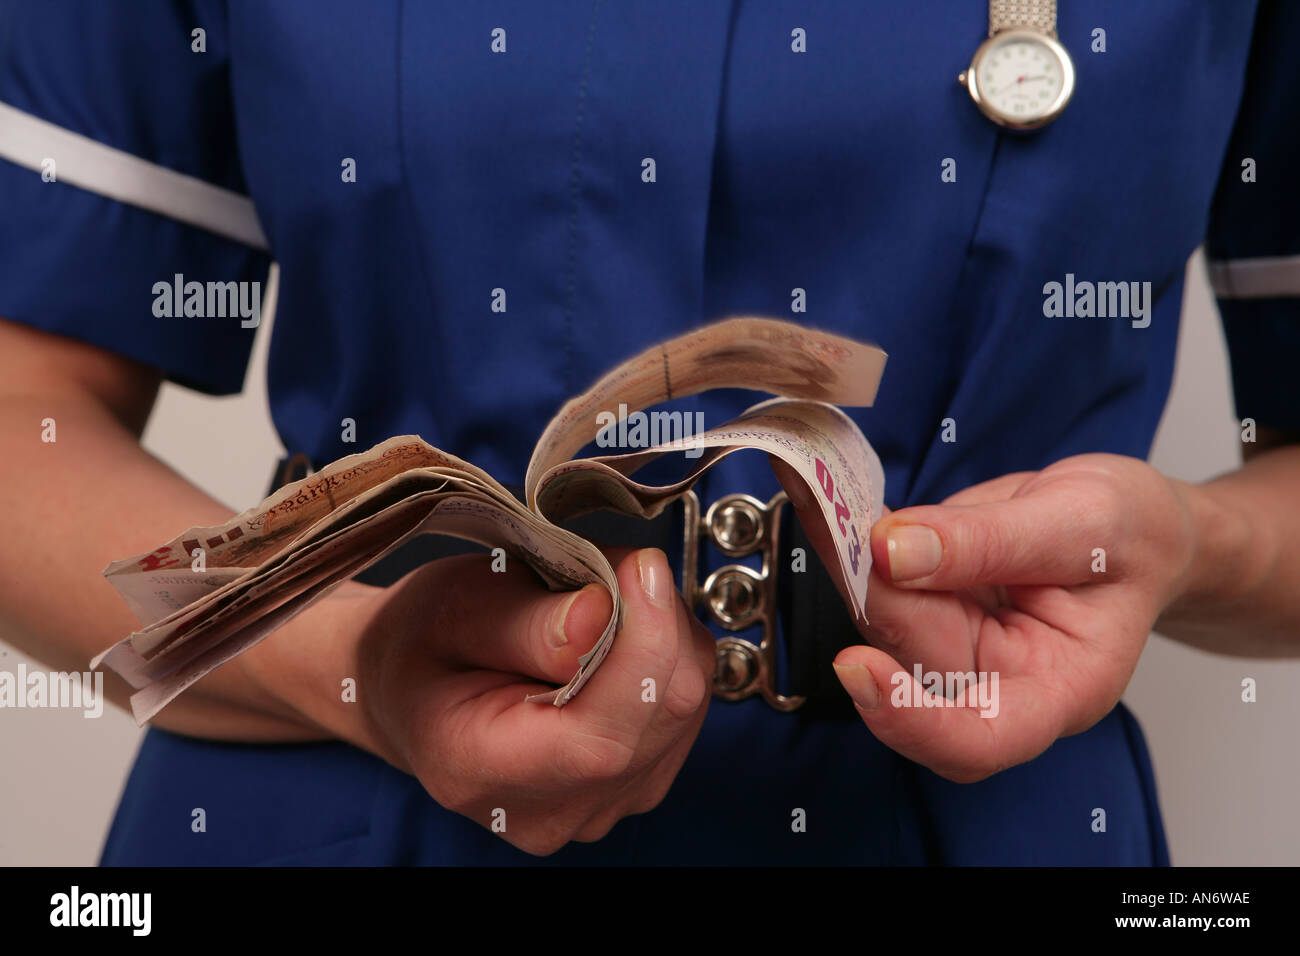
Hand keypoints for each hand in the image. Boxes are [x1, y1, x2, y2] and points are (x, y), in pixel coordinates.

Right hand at [324, 547, 714, 854]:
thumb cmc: (421, 646)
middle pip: (660, 715)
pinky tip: (616, 639)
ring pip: (685, 708)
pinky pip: (686, 711)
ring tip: (599, 605)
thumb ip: (527, 623)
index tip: (639, 567)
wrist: (409, 687)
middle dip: (656, 622)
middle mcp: (551, 812)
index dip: (643, 646)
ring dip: (665, 635)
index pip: (603, 741)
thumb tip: (605, 614)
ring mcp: (598, 807)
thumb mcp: (450, 609)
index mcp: (484, 774)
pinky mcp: (635, 784)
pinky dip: (667, 657)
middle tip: (609, 568)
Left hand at [775, 453, 1197, 782]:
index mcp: (1059, 689)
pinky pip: (876, 586)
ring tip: (826, 501)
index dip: (911, 719)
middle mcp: (996, 683)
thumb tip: (892, 552)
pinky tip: (832, 507)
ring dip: (846, 563)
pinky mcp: (927, 610)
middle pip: (911, 662)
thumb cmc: (1131, 538)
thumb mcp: (1083, 522)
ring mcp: (954, 647)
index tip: (857, 668)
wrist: (1131, 523)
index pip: (980, 738)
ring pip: (880, 621)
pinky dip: (849, 547)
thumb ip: (990, 541)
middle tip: (834, 522)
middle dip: (870, 594)